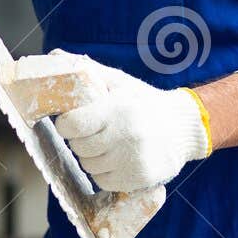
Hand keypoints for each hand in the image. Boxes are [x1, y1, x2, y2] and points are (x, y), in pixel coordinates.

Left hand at [54, 63, 210, 192]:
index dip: (67, 124)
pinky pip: (104, 181)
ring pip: (89, 166)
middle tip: (95, 131)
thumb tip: (54, 55)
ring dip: (93, 157)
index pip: (73, 125)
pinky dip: (105, 173)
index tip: (73, 121)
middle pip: (79, 148)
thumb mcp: (120, 82)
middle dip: (81, 140)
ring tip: (109, 144)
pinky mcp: (139, 179)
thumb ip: (88, 71)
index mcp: (118, 110)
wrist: (184, 126)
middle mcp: (126, 136)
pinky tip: (118, 159)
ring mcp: (133, 160)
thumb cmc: (145, 102)